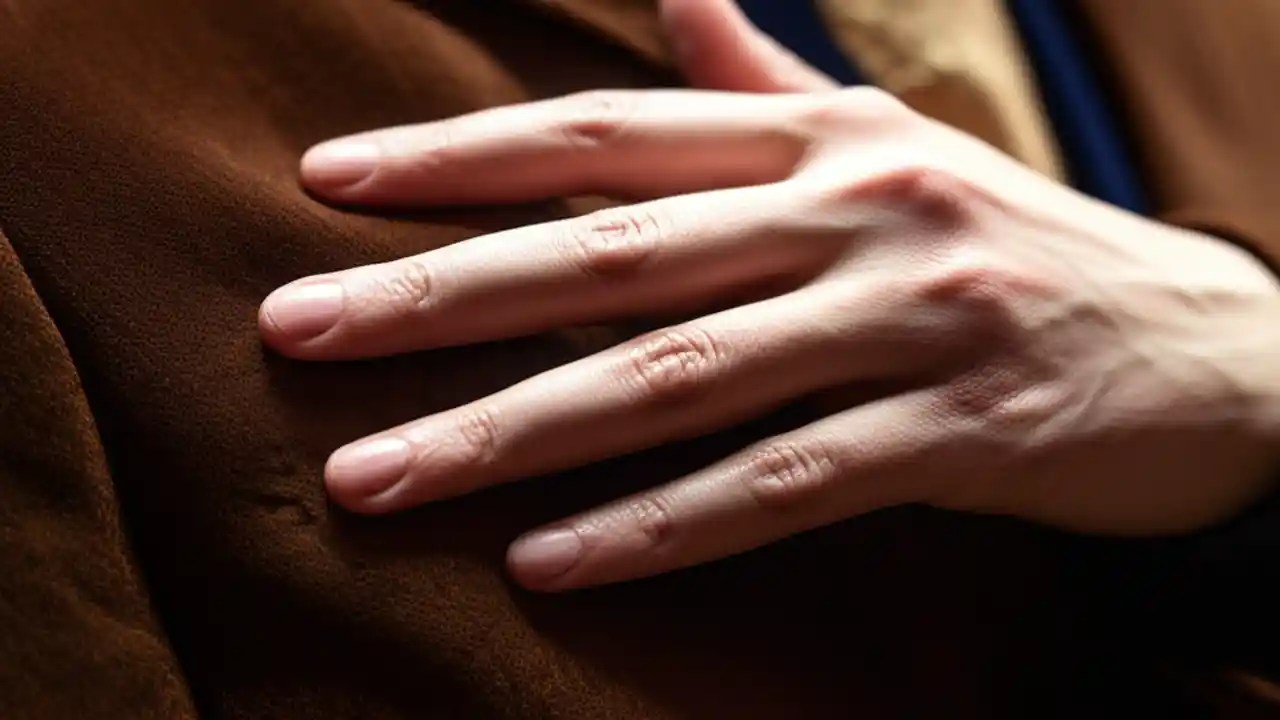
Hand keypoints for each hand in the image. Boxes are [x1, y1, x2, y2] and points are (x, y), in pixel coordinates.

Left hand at [260, 0, 1279, 589]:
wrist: (1213, 347)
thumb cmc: (1012, 245)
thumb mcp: (889, 146)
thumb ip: (767, 86)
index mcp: (819, 142)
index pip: (605, 137)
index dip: (460, 157)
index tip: (327, 185)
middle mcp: (852, 213)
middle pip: (608, 254)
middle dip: (439, 295)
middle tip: (294, 330)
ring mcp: (906, 322)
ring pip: (676, 378)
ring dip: (514, 432)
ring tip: (379, 476)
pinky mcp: (959, 433)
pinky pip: (783, 485)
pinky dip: (664, 527)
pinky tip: (552, 564)